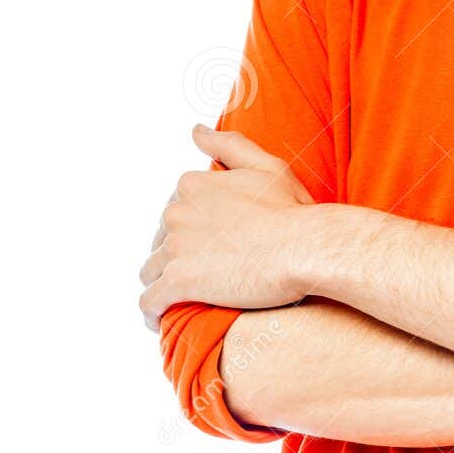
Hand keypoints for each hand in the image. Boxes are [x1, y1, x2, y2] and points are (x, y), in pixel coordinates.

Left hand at [139, 124, 318, 330]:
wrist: (304, 247)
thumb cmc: (292, 210)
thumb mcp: (266, 165)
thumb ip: (228, 145)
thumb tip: (195, 131)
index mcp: (193, 185)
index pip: (174, 211)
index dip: (189, 230)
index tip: (205, 247)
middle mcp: (176, 212)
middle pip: (160, 240)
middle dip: (174, 256)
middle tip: (202, 275)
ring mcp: (175, 247)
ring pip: (150, 271)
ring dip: (161, 283)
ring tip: (179, 300)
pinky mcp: (178, 281)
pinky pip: (149, 302)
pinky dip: (152, 312)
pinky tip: (160, 321)